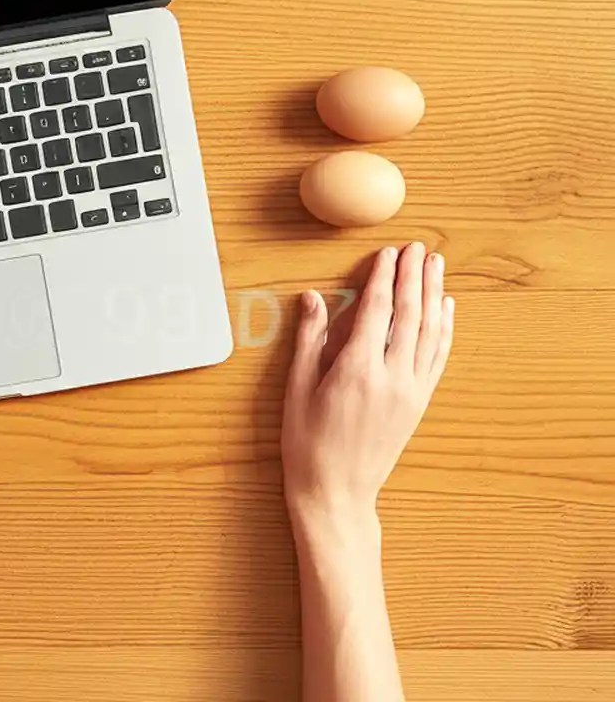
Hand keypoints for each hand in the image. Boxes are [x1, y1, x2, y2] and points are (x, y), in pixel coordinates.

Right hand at [282, 243, 453, 521]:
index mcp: (355, 370)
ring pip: (429, 331)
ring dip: (434, 295)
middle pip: (409, 314)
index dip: (382, 278)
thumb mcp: (296, 390)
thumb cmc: (307, 444)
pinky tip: (445, 309)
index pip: (376, 310)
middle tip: (416, 248)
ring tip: (435, 266)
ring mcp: (410, 390)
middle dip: (413, 277)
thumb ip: (308, 340)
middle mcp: (390, 377)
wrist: (336, 492)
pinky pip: (437, 356)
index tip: (386, 254)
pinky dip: (444, 329)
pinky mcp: (418, 403)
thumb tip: (312, 298)